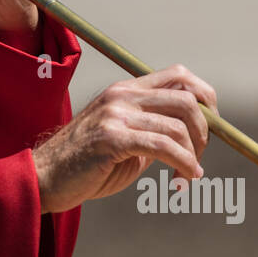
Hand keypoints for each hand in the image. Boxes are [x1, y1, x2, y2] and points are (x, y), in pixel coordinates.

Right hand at [32, 65, 218, 212]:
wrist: (45, 178)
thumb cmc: (87, 164)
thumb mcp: (125, 138)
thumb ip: (153, 129)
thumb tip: (196, 133)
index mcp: (126, 90)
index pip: (180, 76)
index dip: (206, 99)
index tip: (212, 128)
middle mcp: (122, 95)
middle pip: (187, 99)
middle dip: (205, 131)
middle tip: (198, 158)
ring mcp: (116, 114)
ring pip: (178, 126)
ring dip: (193, 156)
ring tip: (188, 176)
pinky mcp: (111, 138)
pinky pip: (163, 146)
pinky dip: (182, 164)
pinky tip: (182, 180)